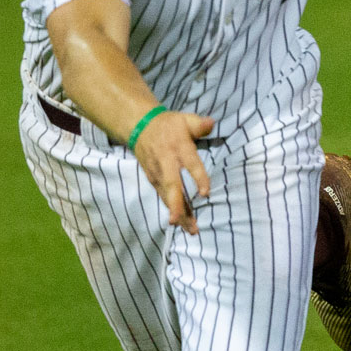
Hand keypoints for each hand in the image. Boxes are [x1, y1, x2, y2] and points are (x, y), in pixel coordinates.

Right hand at [132, 111, 214, 233]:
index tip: (205, 193)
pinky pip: (165, 198)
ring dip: (179, 214)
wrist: (139, 127)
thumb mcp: (184, 119)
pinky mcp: (154, 181)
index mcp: (178, 147)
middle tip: (183, 222)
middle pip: (172, 186)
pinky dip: (173, 210)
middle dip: (177, 205)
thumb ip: (198, 124)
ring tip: (191, 230)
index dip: (198, 178)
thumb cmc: (168, 125)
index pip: (190, 164)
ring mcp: (158, 174)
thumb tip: (211, 123)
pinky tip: (183, 224)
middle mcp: (166, 163)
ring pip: (168, 197)